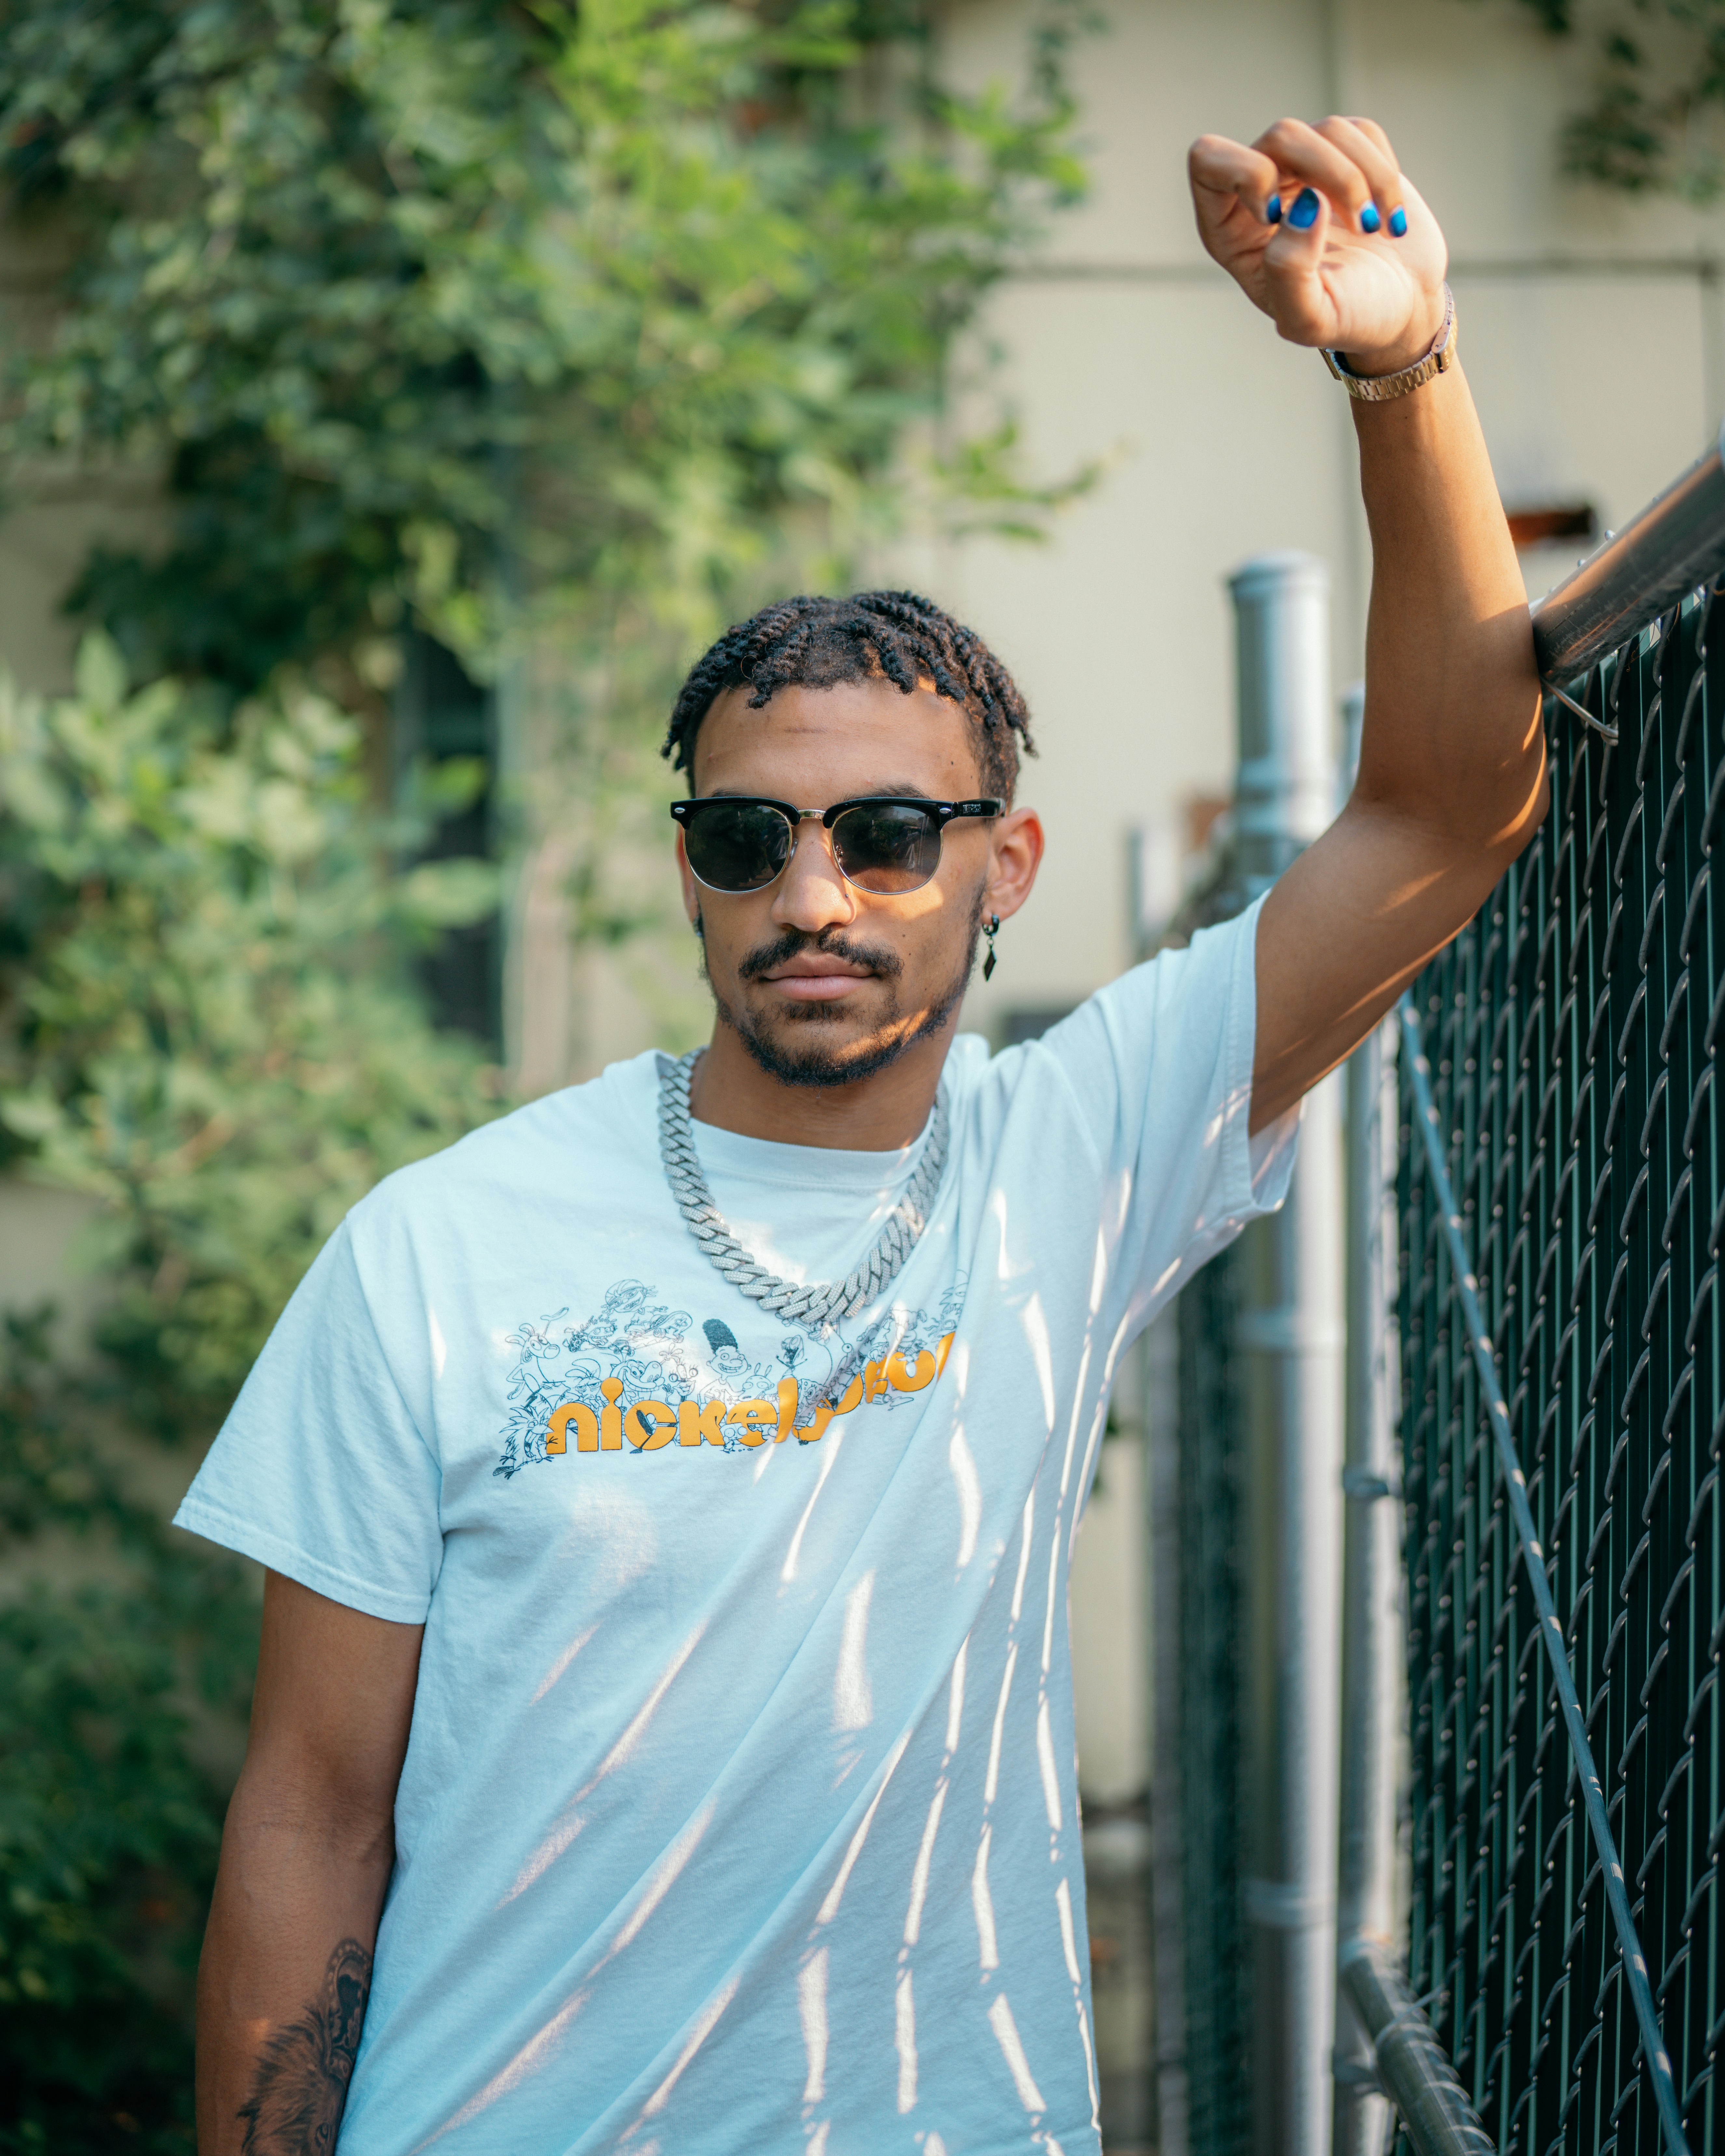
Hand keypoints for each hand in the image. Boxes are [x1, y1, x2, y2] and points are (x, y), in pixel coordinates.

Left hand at [1188, 116, 1446, 374]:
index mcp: (1231, 228)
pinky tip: (1388, 216)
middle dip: (1329, 174)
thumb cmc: (1348, 318)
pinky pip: (1363, 132)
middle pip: (1281, 136)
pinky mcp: (1347, 153)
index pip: (1208, 160)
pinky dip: (1385, 173)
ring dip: (1366, 180)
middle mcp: (1262, 189)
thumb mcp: (1310, 318)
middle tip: (1362, 226)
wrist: (1402, 308)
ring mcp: (1305, 167)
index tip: (1278, 215)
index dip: (1246, 174)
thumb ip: (1289, 271)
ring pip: (1329, 131)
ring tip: (1378, 229)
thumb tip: (1304, 205)